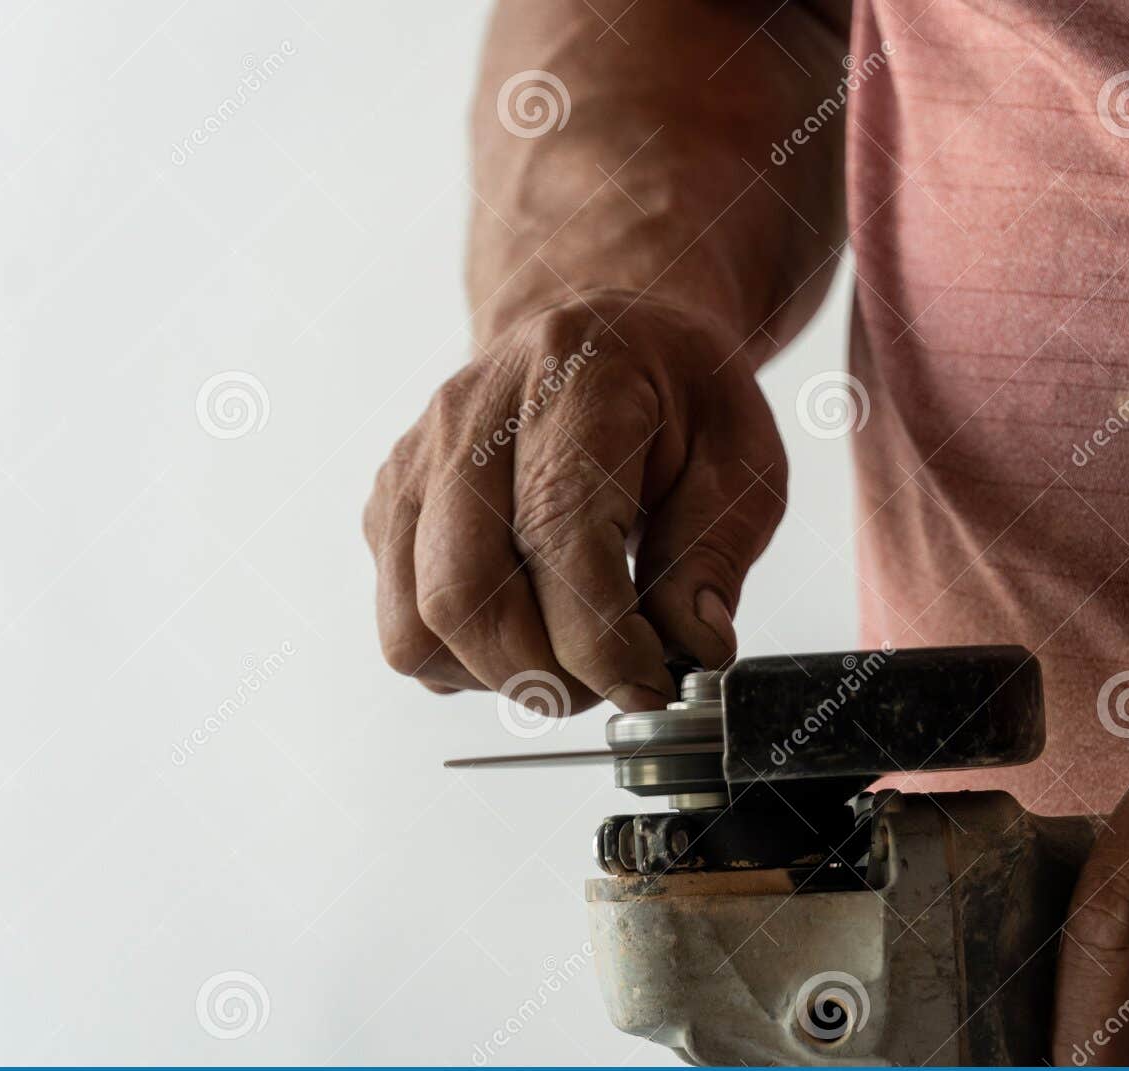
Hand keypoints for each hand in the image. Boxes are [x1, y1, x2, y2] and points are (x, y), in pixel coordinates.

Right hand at [362, 291, 786, 713]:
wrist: (603, 330)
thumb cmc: (674, 394)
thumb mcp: (740, 455)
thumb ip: (717, 552)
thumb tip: (696, 646)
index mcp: (571, 381)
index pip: (555, 536)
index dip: (601, 638)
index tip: (652, 682)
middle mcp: (470, 415)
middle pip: (464, 593)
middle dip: (548, 674)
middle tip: (615, 682)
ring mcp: (415, 463)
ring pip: (416, 627)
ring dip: (501, 677)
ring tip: (571, 658)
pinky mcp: (388, 508)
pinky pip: (404, 628)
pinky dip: (465, 662)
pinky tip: (528, 628)